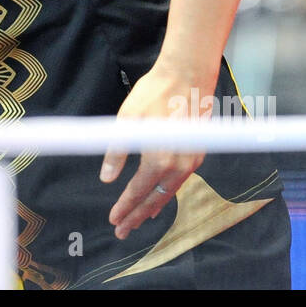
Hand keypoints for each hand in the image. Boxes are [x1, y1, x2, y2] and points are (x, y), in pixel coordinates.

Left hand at [98, 60, 211, 239]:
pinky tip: (161, 197)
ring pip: (170, 193)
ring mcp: (192, 160)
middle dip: (138, 216)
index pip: (138, 192)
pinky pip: (180, 181)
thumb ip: (117, 152)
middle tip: (123, 231)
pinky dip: (167, 193)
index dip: (124, 208)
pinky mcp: (198, 153)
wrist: (188, 74)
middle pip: (155, 199)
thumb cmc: (154, 93)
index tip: (114, 221)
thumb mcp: (126, 121)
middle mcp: (179, 166)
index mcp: (159, 159)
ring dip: (153, 207)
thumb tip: (107, 178)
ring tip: (140, 220)